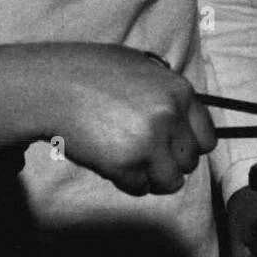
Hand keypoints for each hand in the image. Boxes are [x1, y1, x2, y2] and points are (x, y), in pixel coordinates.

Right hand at [33, 45, 216, 196]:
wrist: (50, 86)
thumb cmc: (89, 72)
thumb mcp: (138, 68)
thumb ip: (165, 93)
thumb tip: (182, 118)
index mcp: (179, 91)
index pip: (206, 138)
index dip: (188, 145)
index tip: (173, 148)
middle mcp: (170, 116)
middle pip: (189, 162)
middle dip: (168, 162)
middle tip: (142, 152)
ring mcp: (149, 142)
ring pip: (170, 182)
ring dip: (150, 176)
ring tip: (127, 159)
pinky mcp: (125, 164)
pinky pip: (138, 188)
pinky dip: (125, 181)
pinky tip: (108, 159)